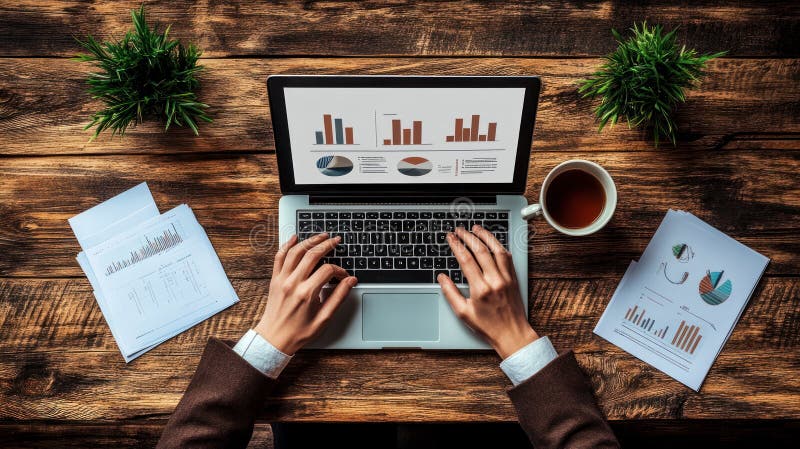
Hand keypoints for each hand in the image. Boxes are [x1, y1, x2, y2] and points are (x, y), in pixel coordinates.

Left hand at [254, 233, 356, 354]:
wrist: (274, 338)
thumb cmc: (299, 332)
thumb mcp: (324, 318)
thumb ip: (338, 297)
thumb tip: (350, 281)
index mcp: (307, 293)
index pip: (327, 270)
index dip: (339, 270)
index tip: (343, 276)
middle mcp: (293, 283)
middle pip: (312, 255)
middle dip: (326, 244)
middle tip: (336, 240)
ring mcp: (282, 279)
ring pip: (296, 251)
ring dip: (309, 240)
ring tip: (321, 236)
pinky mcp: (275, 279)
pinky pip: (279, 257)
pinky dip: (287, 245)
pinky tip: (294, 238)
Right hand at [437, 225, 537, 358]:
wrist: (512, 334)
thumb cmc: (488, 327)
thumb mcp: (463, 313)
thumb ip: (450, 293)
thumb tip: (442, 278)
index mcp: (480, 289)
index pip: (466, 259)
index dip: (456, 245)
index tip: (450, 238)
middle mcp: (494, 280)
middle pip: (480, 250)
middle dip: (468, 237)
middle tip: (459, 230)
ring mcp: (506, 278)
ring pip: (496, 250)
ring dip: (485, 236)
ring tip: (476, 228)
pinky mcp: (514, 278)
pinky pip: (507, 257)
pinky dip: (499, 246)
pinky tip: (492, 241)